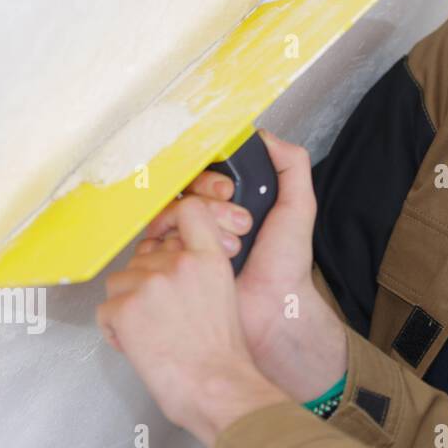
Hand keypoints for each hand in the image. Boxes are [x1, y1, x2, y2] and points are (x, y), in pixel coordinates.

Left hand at [98, 195, 289, 445]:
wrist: (213, 384)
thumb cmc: (220, 350)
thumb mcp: (223, 292)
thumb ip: (199, 266)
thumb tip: (167, 256)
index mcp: (210, 258)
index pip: (187, 210)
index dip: (169, 219)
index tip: (163, 234)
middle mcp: (180, 263)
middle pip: (143, 255)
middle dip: (144, 282)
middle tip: (162, 314)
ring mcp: (150, 283)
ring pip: (119, 281)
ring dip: (127, 306)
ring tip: (152, 331)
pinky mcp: (125, 308)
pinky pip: (105, 310)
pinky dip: (115, 330)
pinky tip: (138, 343)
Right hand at [138, 130, 346, 399]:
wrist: (273, 312)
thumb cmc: (285, 264)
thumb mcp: (298, 208)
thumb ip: (291, 165)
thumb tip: (264, 135)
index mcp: (227, 203)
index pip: (200, 173)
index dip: (209, 177)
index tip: (229, 188)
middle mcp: (201, 220)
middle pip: (177, 192)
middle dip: (203, 203)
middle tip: (234, 222)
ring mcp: (183, 244)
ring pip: (162, 217)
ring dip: (190, 229)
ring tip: (229, 249)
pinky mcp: (167, 269)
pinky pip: (149, 249)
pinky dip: (170, 250)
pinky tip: (198, 260)